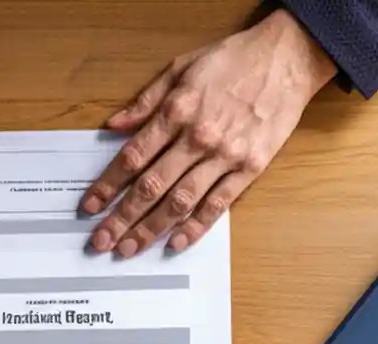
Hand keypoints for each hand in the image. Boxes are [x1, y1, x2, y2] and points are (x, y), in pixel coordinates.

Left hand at [80, 9, 335, 256]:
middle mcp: (197, 137)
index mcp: (177, 111)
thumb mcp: (181, 67)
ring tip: (129, 249)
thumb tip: (114, 125)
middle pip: (151, 186)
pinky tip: (175, 242)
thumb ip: (146, 100)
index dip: (107, 185)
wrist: (287, 59)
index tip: (90, 205)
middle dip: (122, 217)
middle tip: (102, 241)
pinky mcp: (249, 168)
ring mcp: (224, 156)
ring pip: (180, 201)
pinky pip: (217, 204)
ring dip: (151, 229)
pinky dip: (195, 226)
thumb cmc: (234, 60)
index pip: (132, 157)